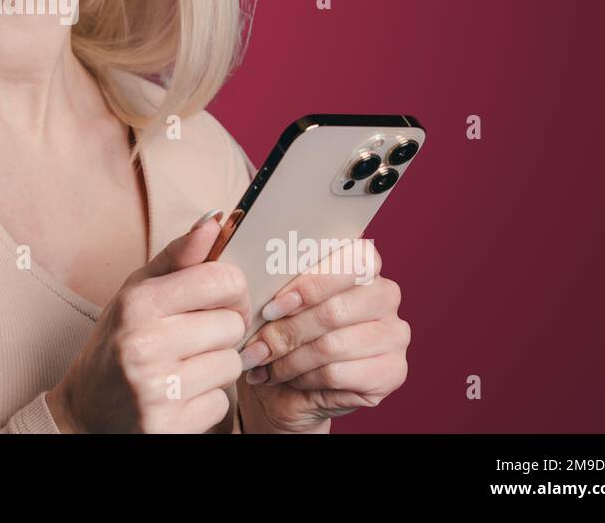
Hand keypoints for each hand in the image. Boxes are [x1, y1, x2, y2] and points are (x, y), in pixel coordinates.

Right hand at [47, 210, 249, 432]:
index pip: (222, 280)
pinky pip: (221, 402)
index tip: (220, 299)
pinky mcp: (168, 425)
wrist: (85, 411)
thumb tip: (215, 220)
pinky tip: (180, 394)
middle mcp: (145, 344)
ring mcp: (157, 389)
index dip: (231, 289)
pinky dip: (206, 399)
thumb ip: (178, 256)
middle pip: (232, 325)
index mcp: (139, 302)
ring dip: (216, 366)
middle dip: (220, 331)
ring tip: (185, 366)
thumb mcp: (136, 291)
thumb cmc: (117, 342)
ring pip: (231, 365)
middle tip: (194, 338)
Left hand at [235, 238, 409, 432]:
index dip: (310, 284)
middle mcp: (383, 292)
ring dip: (289, 358)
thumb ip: (222, 253)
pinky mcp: (393, 371)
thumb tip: (210, 221)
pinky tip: (287, 378)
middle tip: (255, 345)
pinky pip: (342, 373)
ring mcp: (394, 333)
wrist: (279, 383)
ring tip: (263, 363)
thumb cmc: (265, 326)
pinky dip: (304, 378)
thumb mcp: (239, 289)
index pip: (351, 257)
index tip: (271, 306)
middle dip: (287, 331)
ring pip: (334, 344)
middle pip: (337, 308)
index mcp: (358, 259)